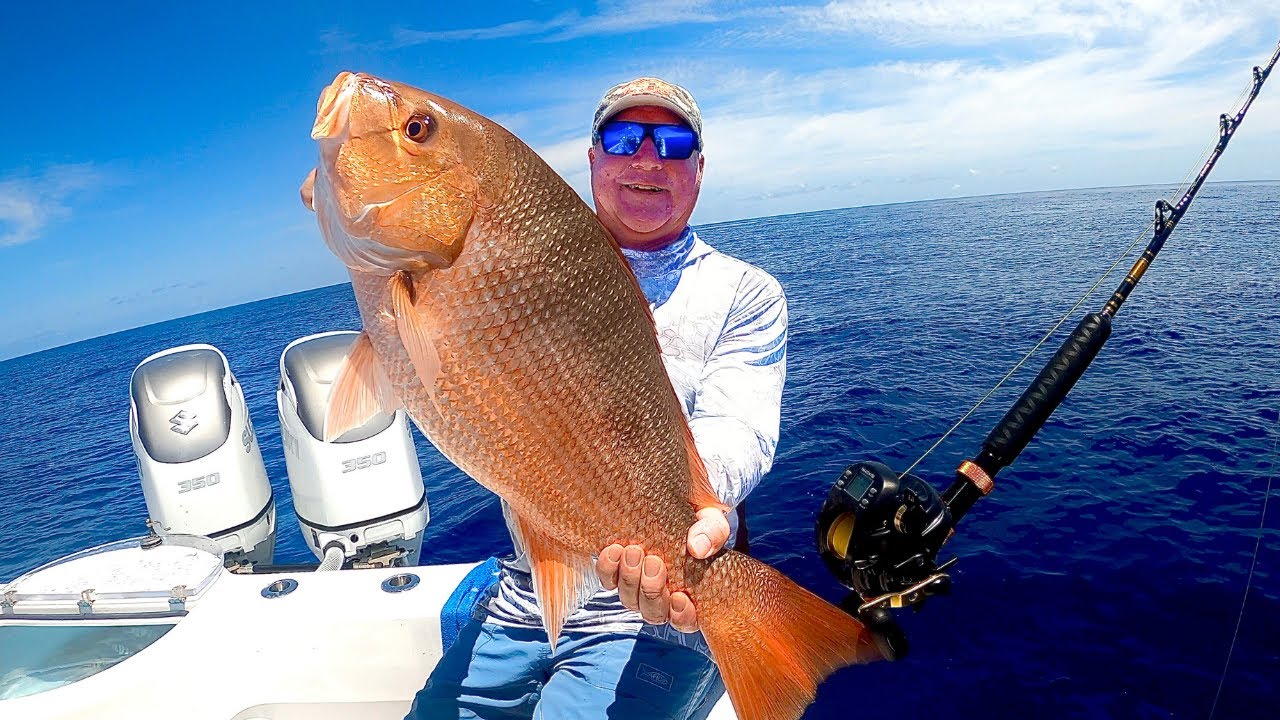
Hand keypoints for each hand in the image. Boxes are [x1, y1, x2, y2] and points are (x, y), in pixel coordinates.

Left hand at [595, 507, 729, 632]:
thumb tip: (698, 549)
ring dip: (630, 579)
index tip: (679, 597)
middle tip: (653, 562)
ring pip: (630, 600)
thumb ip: (713, 531)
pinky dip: (608, 569)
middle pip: (654, 612)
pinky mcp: (617, 570)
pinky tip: (614, 550)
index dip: (682, 616)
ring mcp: (638, 585)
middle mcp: (663, 595)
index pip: (687, 620)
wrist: (670, 498)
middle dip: (651, 590)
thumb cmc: (697, 515)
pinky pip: (608, 580)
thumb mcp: (712, 518)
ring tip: (634, 551)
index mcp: (692, 591)